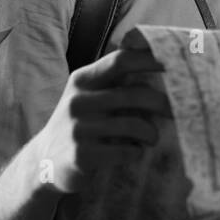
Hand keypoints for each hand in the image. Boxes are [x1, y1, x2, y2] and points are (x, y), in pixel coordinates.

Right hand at [32, 45, 170, 194]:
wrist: (43, 160)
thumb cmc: (79, 122)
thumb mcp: (88, 95)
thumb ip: (113, 81)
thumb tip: (160, 63)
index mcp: (82, 80)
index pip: (120, 61)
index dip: (150, 59)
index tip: (175, 61)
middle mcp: (78, 101)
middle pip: (133, 95)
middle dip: (161, 103)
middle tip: (176, 111)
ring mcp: (79, 129)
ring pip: (133, 124)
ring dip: (150, 132)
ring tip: (152, 138)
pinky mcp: (82, 155)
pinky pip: (125, 151)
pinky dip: (136, 151)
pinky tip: (134, 152)